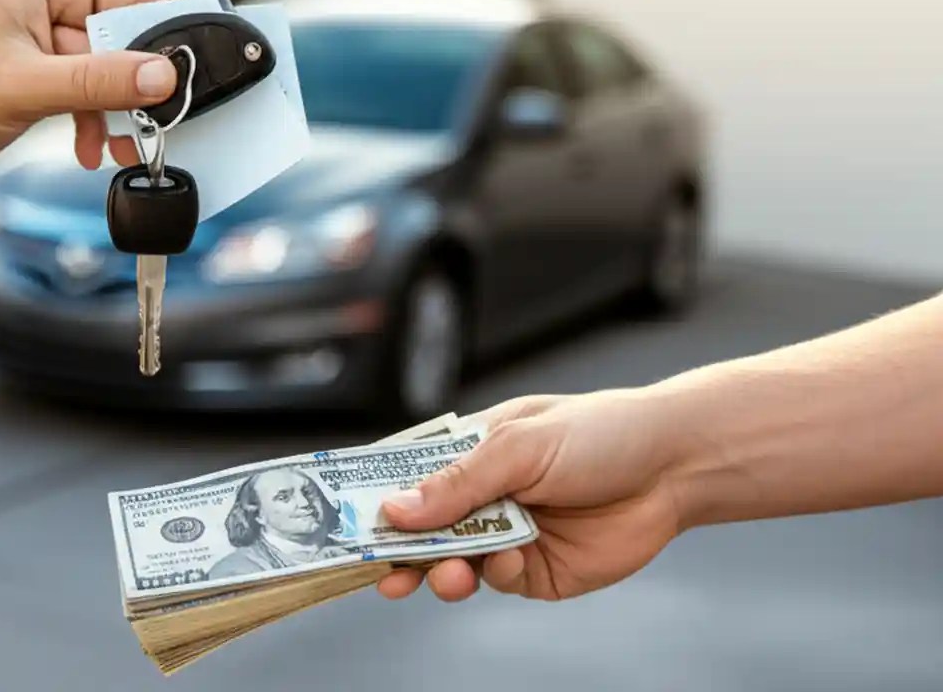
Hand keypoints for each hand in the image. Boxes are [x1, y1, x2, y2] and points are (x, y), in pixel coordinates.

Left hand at [0, 0, 177, 186]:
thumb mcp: (25, 88)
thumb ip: (99, 81)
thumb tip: (162, 75)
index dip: (151, 29)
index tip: (179, 66)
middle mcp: (34, 4)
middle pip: (113, 37)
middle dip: (131, 85)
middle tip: (152, 119)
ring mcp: (31, 44)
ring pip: (100, 73)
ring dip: (112, 113)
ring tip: (120, 146)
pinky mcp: (27, 80)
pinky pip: (80, 96)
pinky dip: (90, 123)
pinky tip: (88, 150)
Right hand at [377, 389, 687, 601]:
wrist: (676, 467)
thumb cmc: (599, 434)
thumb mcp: (518, 446)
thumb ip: (456, 483)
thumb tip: (394, 511)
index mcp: (468, 452)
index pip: (405, 476)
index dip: (372, 497)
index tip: (340, 520)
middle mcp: (480, 495)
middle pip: (420, 528)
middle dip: (397, 549)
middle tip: (378, 569)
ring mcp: (506, 534)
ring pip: (452, 561)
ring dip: (441, 570)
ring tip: (447, 573)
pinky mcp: (535, 571)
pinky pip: (496, 581)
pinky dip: (492, 576)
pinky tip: (506, 561)